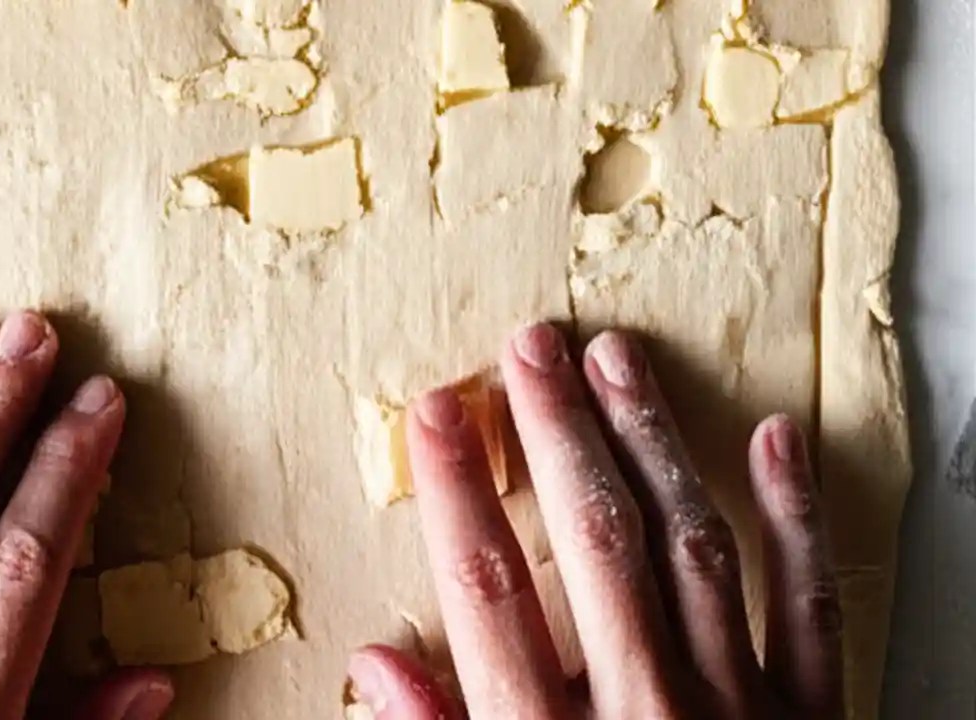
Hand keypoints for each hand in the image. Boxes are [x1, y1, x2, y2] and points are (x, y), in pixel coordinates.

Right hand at [347, 323, 841, 718]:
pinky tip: (775, 441)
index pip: (485, 588)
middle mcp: (644, 710)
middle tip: (531, 348)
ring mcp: (736, 709)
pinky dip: (797, 519)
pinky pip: (809, 606)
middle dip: (555, 433)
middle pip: (592, 541)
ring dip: (651, 442)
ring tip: (617, 362)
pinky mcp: (812, 719)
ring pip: (691, 545)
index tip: (437, 408)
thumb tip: (375, 667)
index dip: (453, 487)